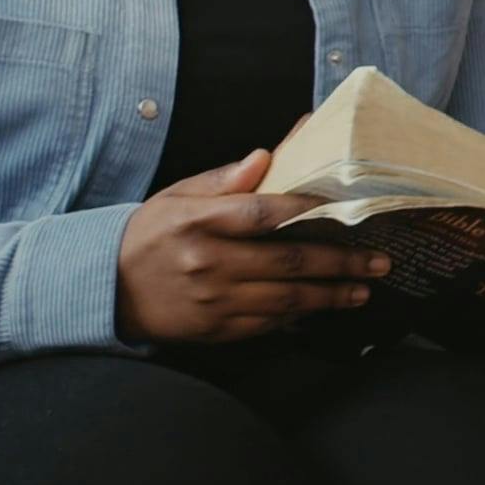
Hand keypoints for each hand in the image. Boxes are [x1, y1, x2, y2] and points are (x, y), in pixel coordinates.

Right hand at [114, 147, 389, 343]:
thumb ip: (225, 179)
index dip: (311, 210)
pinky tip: (323, 306)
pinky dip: (300, 316)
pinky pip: (268, 324)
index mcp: (200, 220)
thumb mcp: (178, 196)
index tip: (349, 210)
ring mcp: (213, 299)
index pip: (266, 213)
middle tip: (378, 260)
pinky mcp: (215, 329)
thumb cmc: (151, 234)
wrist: (106, 286)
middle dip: (341, 261)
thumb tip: (268, 156)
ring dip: (331, 294)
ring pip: (286, 299)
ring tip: (363, 288)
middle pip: (289, 260)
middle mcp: (209, 261)